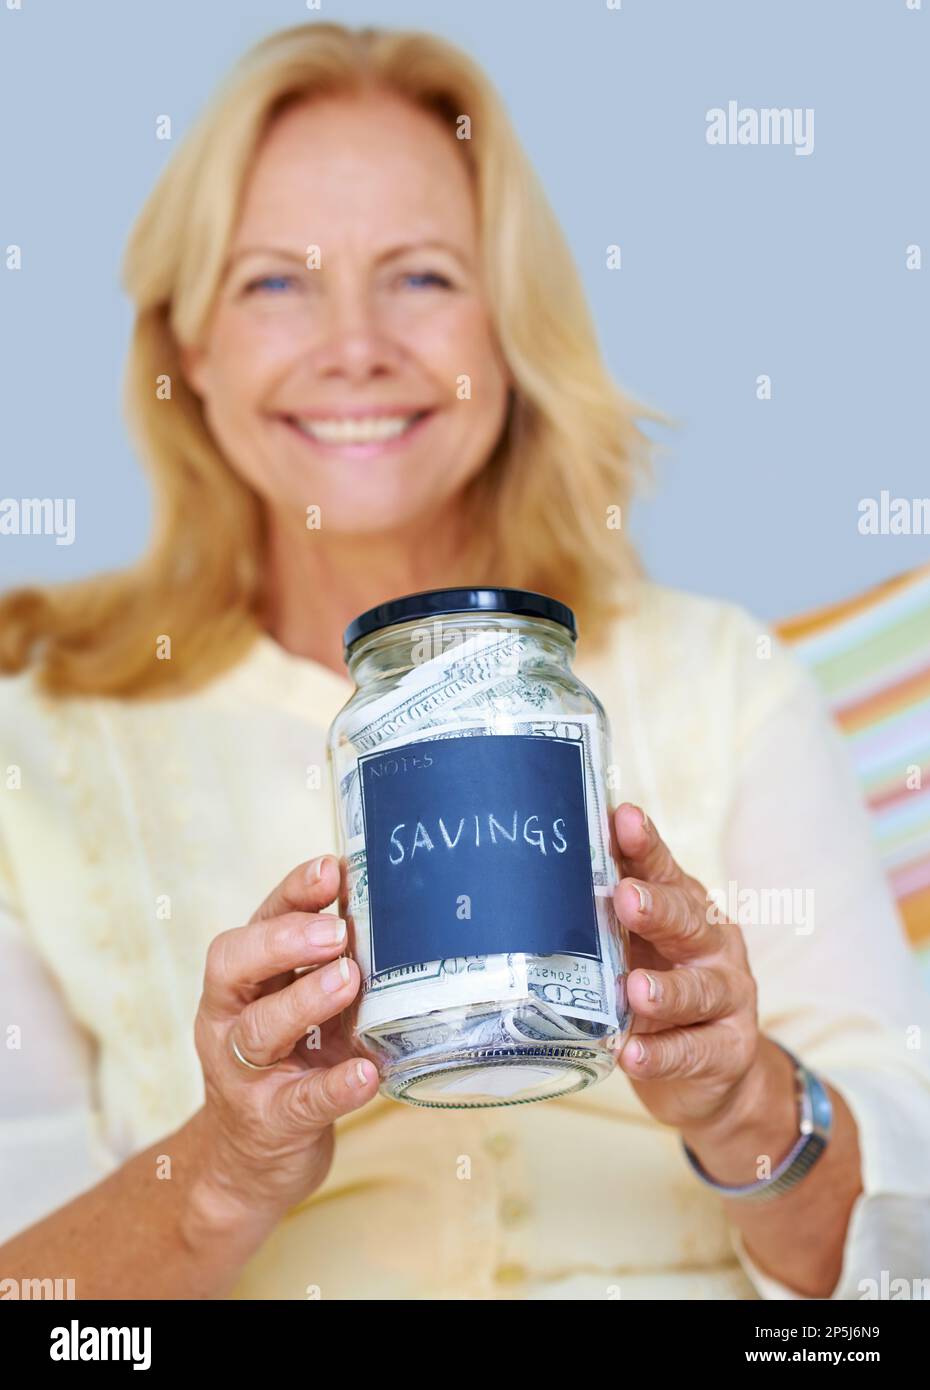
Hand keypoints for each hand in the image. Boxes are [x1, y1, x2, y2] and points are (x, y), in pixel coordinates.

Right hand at [189, 854, 378, 1232]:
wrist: (251, 1162)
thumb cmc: (290, 1062)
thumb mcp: (302, 1005)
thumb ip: (329, 964)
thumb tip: (391, 908)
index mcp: (241, 980)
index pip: (257, 922)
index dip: (292, 893)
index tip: (332, 869)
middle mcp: (229, 1019)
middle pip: (235, 966)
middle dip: (286, 939)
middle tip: (338, 931)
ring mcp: (243, 1074)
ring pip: (260, 1029)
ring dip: (306, 999)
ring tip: (349, 979)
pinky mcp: (271, 1122)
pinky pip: (300, 1101)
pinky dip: (334, 1086)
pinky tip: (364, 1073)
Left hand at [611, 803, 766, 1142]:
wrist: (710, 1071)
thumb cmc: (657, 986)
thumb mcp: (635, 943)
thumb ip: (607, 912)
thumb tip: (545, 871)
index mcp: (687, 907)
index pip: (664, 870)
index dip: (645, 846)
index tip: (623, 819)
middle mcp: (713, 945)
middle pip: (688, 921)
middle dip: (657, 908)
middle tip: (626, 897)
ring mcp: (728, 997)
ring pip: (699, 990)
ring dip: (667, 990)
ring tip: (636, 989)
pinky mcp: (727, 1050)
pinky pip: (693, 1052)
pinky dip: (661, 1055)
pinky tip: (632, 1053)